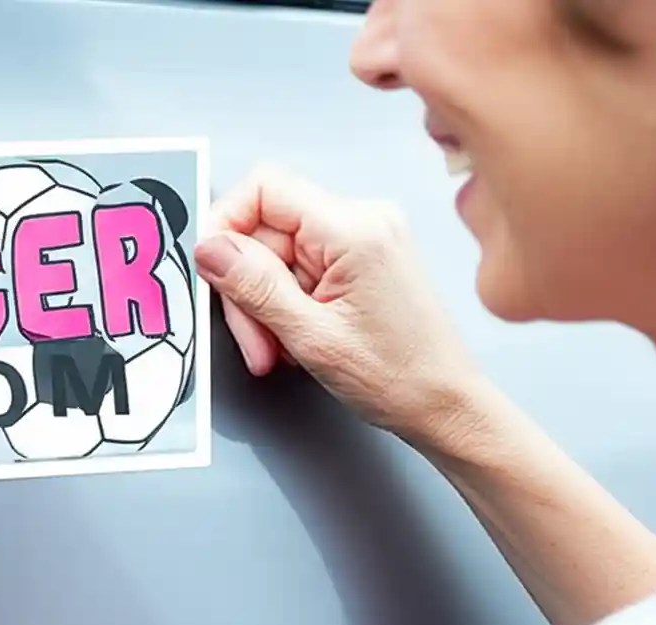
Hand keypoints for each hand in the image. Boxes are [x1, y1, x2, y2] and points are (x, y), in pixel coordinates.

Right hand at [195, 166, 481, 439]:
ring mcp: (364, 238)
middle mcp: (363, 220)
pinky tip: (296, 338)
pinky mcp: (361, 258)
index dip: (227, 224)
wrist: (445, 405)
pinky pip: (299, 266)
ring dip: (265, 304)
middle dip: (248, 288)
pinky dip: (286, 303)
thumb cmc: (400, 378)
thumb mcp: (310, 337)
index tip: (212, 269)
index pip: (264, 188)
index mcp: (355, 229)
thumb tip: (209, 247)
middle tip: (254, 340)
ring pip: (278, 253)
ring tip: (280, 350)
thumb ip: (253, 285)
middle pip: (266, 229)